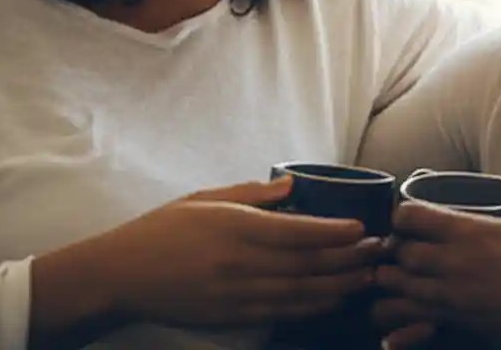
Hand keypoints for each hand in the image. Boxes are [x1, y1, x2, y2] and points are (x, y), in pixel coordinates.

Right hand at [31, 177, 381, 343]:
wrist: (121, 276)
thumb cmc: (162, 230)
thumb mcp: (204, 198)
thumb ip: (252, 194)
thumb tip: (293, 184)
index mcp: (235, 228)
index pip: (298, 232)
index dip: (335, 233)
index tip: (362, 228)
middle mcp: (241, 263)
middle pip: (308, 265)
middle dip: (349, 260)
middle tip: (380, 253)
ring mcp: (237, 294)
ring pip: (301, 293)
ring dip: (339, 286)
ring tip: (367, 277)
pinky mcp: (233, 316)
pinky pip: (282, 313)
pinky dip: (313, 307)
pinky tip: (333, 299)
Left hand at [374, 188, 500, 349]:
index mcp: (471, 233)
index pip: (409, 216)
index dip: (405, 214)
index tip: (413, 216)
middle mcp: (455, 267)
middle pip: (397, 255)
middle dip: (396, 250)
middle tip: (409, 249)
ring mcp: (456, 302)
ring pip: (398, 293)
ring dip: (396, 285)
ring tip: (407, 282)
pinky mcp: (464, 329)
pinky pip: (415, 325)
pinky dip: (405, 321)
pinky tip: (414, 317)